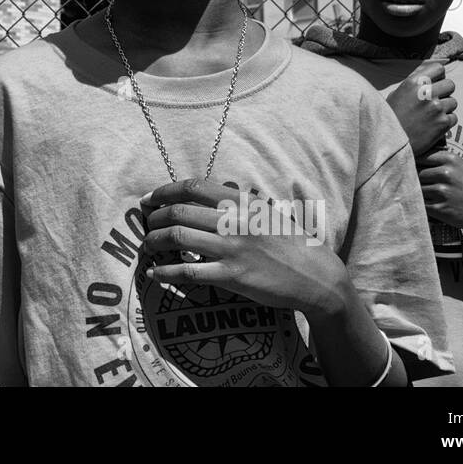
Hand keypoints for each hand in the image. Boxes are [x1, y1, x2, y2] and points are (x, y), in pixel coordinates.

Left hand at [141, 180, 349, 318]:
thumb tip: (209, 193)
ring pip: (176, 239)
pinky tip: (155, 274)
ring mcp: (232, 248)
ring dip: (153, 242)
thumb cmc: (292, 243)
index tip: (149, 200)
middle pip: (178, 212)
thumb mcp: (268, 211)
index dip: (164, 191)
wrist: (317, 277)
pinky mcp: (232, 276)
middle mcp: (234, 220)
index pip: (193, 187)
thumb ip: (239, 202)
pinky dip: (164, 272)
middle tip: (145, 225)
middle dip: (153, 218)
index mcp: (242, 201)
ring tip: (147, 247)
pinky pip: (187, 271)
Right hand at [386, 62, 456, 156]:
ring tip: (431, 116)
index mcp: (414, 82)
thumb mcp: (397, 93)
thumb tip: (431, 70)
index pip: (439, 69)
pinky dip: (446, 122)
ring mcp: (436, 108)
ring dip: (445, 108)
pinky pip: (453, 117)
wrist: (390, 142)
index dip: (439, 76)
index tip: (435, 83)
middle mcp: (426, 92)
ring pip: (453, 102)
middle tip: (435, 101)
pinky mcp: (443, 122)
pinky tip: (433, 126)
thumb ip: (415, 82)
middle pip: (450, 84)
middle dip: (445, 92)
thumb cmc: (392, 116)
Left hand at [417, 149, 462, 233]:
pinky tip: (432, 204)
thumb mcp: (458, 165)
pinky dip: (423, 205)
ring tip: (428, 195)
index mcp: (449, 158)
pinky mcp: (441, 209)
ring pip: (416, 189)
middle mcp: (445, 173)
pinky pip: (421, 205)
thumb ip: (436, 159)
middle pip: (415, 173)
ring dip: (418, 193)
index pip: (417, 156)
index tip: (409, 167)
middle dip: (414, 179)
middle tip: (419, 184)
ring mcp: (443, 192)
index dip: (412, 162)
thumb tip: (405, 157)